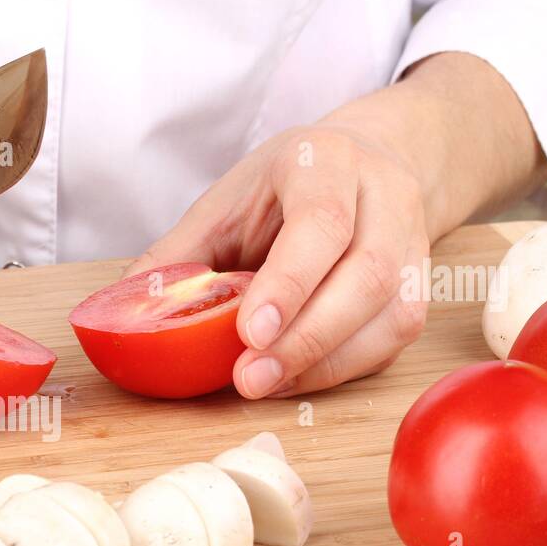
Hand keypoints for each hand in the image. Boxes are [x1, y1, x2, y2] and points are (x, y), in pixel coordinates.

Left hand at [126, 125, 429, 397]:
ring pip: (392, 312)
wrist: (362, 163)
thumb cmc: (280, 190)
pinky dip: (342, 368)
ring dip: (326, 361)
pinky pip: (392, 339)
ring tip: (265, 385)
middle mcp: (383, 194)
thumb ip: (179, 255)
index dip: (289, 283)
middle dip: (306, 337)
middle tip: (249, 378)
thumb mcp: (224, 203)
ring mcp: (413, 241)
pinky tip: (295, 379)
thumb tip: (125, 312)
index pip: (321, 223)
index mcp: (326, 160)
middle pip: (366, 274)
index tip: (250, 334)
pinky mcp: (421, 286)